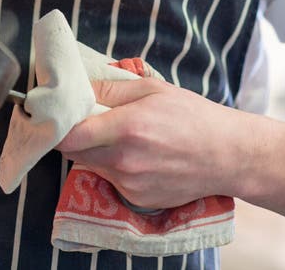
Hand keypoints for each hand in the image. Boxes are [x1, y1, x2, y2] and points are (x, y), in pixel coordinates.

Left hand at [58, 76, 246, 209]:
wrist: (227, 155)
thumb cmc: (191, 114)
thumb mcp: (151, 88)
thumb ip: (110, 88)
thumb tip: (79, 86)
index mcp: (126, 128)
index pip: (69, 135)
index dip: (58, 125)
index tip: (59, 113)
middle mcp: (124, 161)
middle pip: (74, 152)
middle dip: (75, 135)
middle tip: (87, 119)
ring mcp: (130, 184)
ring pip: (92, 166)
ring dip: (94, 151)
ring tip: (120, 135)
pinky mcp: (138, 199)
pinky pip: (111, 180)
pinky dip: (114, 167)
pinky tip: (138, 155)